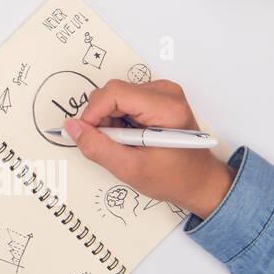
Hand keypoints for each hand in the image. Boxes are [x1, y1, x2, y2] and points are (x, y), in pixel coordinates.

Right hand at [63, 79, 235, 218]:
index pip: (115, 92)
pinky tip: (129, 136)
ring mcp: (163, 93)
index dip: (93, 112)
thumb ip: (98, 148)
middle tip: (111, 143)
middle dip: (102, 118)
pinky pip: (123, 99)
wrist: (200, 182)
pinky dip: (118, 118)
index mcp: (167, 108)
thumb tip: (73, 128)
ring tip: (124, 143)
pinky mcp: (157, 97)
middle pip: (113, 92)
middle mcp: (167, 93)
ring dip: (109, 119)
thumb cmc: (175, 178)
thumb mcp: (131, 169)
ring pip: (115, 95)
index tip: (86, 132)